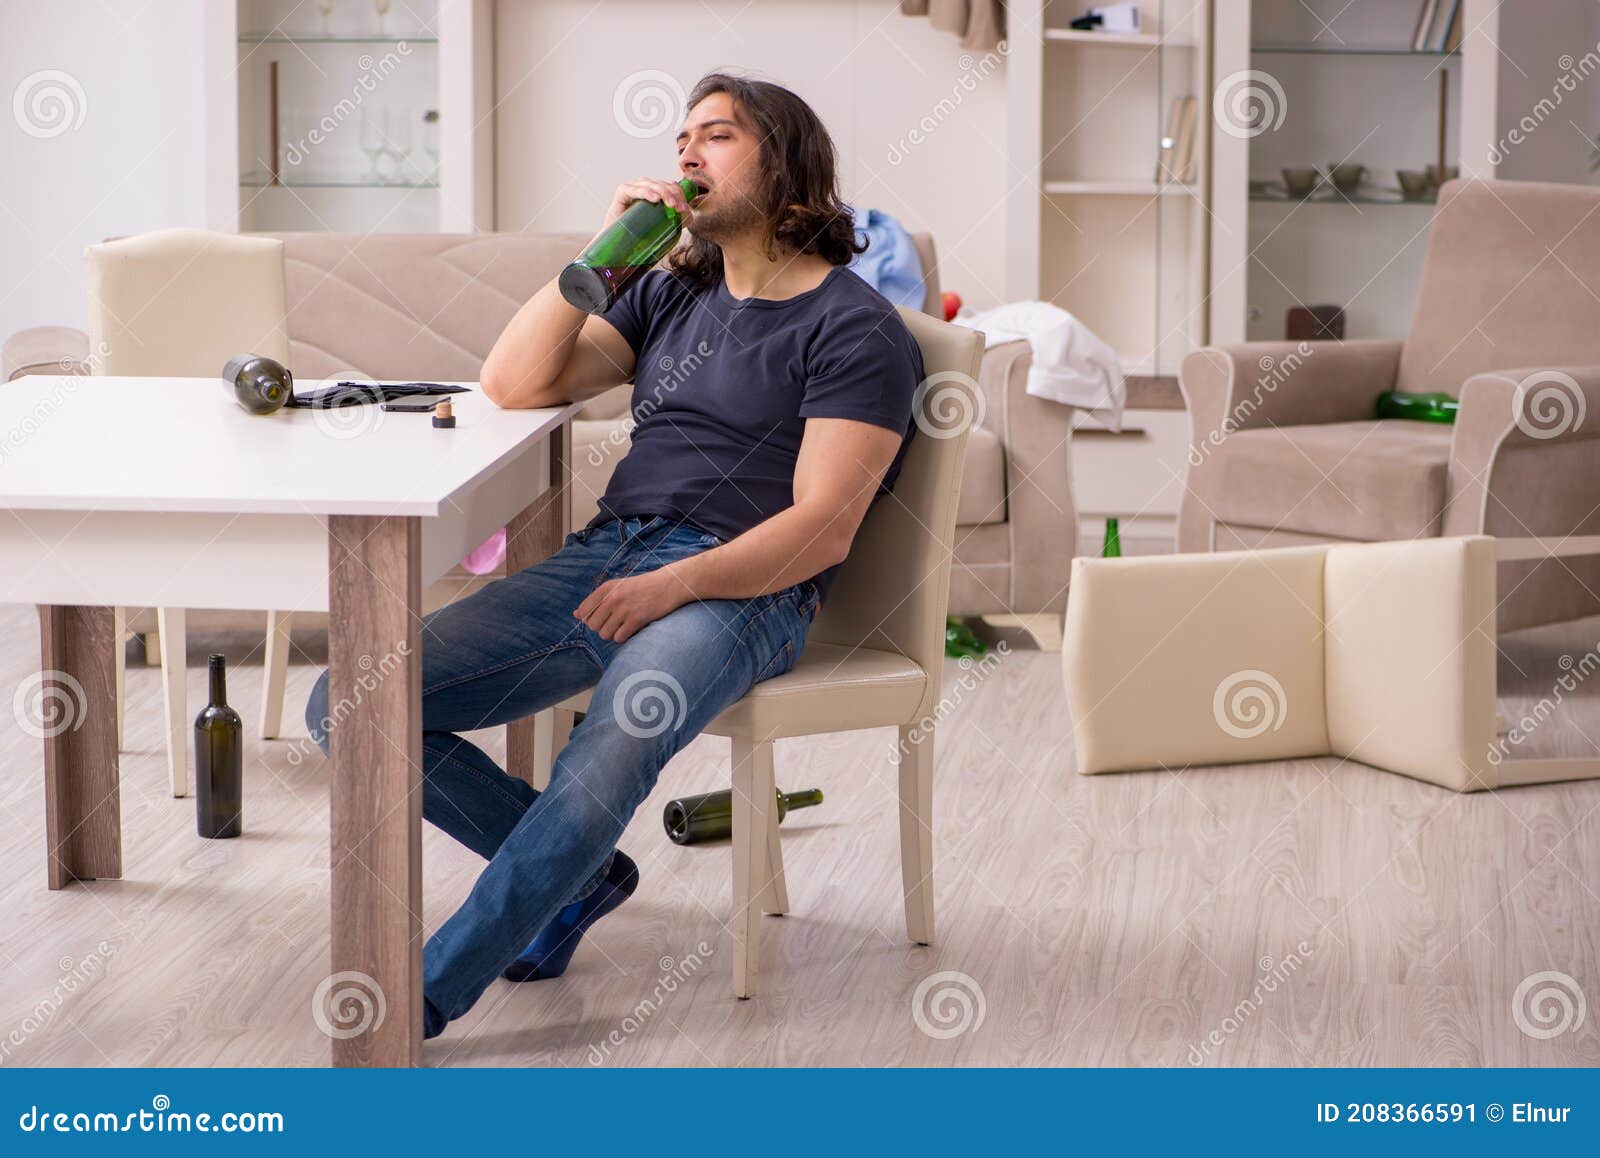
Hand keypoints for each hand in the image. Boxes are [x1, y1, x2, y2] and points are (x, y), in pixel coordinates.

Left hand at [575, 566, 691, 642]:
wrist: (668, 585)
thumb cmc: (642, 587)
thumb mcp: (618, 587)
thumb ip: (597, 599)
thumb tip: (576, 615)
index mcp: (606, 589)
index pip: (583, 612)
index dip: (589, 619)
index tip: (602, 617)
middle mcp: (612, 598)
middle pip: (592, 625)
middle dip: (601, 627)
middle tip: (614, 622)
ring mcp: (624, 609)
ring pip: (604, 634)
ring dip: (612, 634)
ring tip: (623, 625)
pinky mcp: (636, 619)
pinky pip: (619, 638)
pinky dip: (623, 637)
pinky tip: (631, 629)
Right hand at [598, 177, 697, 233]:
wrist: (619, 245)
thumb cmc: (641, 235)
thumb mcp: (662, 225)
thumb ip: (675, 219)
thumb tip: (689, 216)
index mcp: (655, 191)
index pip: (671, 187)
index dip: (680, 195)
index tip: (685, 210)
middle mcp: (644, 187)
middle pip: (663, 185)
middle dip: (674, 196)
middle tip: (680, 209)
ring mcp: (633, 188)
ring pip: (652, 185)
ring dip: (664, 194)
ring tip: (672, 205)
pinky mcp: (622, 192)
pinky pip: (634, 189)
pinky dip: (646, 192)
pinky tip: (655, 199)